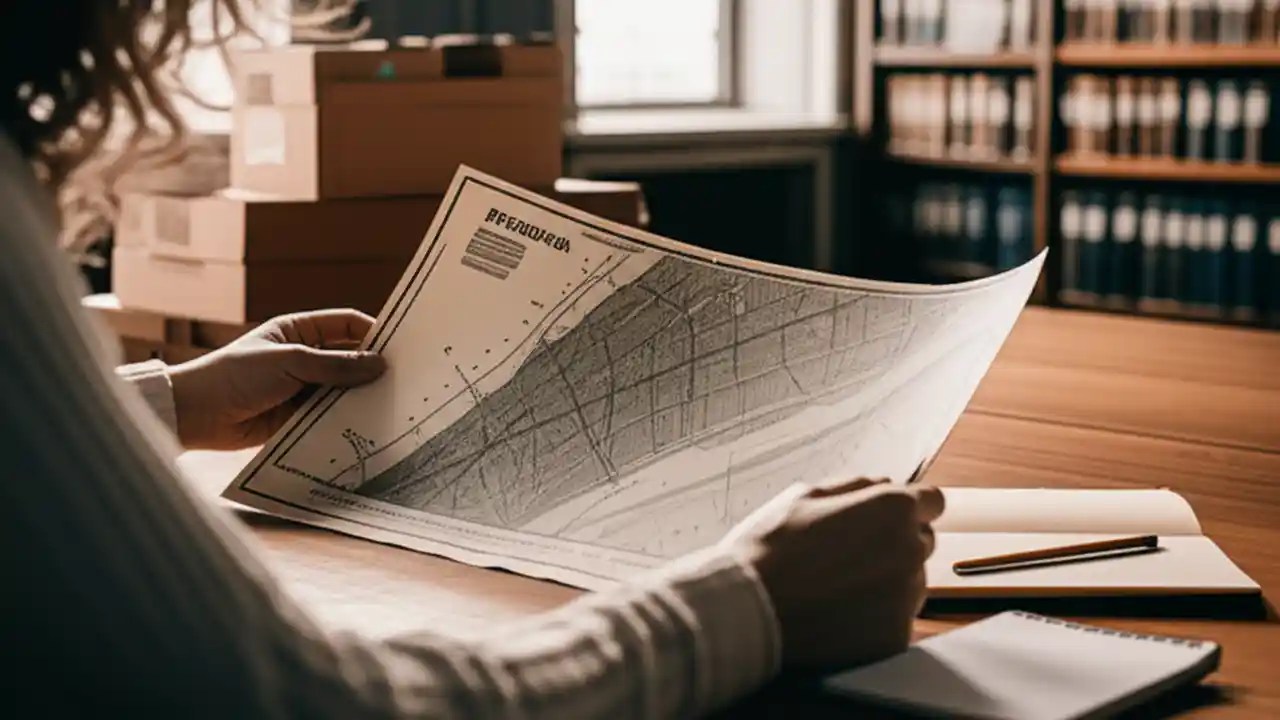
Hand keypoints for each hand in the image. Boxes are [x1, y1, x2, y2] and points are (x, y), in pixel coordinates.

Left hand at [168, 309, 386, 449]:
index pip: (345, 325)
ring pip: (340, 391)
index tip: (401, 346)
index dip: (372, 332)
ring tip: (392, 406)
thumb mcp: (290, 362)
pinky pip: (327, 417)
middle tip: (405, 380)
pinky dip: (344, 421)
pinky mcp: (296, 418)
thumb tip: (379, 365)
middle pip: (347, 360)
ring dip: (360, 398)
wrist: (195, 414)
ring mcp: (300, 389)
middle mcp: (302, 358)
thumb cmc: (235, 375)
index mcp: (298, 331)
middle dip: (371, 369)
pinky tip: (366, 427)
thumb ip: (335, 366)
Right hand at [721, 478, 943, 667]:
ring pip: (911, 582)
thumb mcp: (804, 495)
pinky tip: (839, 612)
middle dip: (896, 543)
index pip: (932, 502)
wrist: (748, 611)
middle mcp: (910, 550)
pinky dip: (876, 617)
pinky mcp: (897, 636)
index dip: (908, 508)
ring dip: (888, 581)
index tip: (886, 519)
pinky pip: (896, 619)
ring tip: (838, 586)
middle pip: (923, 541)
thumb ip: (855, 486)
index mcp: (893, 509)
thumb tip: (882, 485)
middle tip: (849, 554)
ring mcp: (907, 597)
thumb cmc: (769, 550)